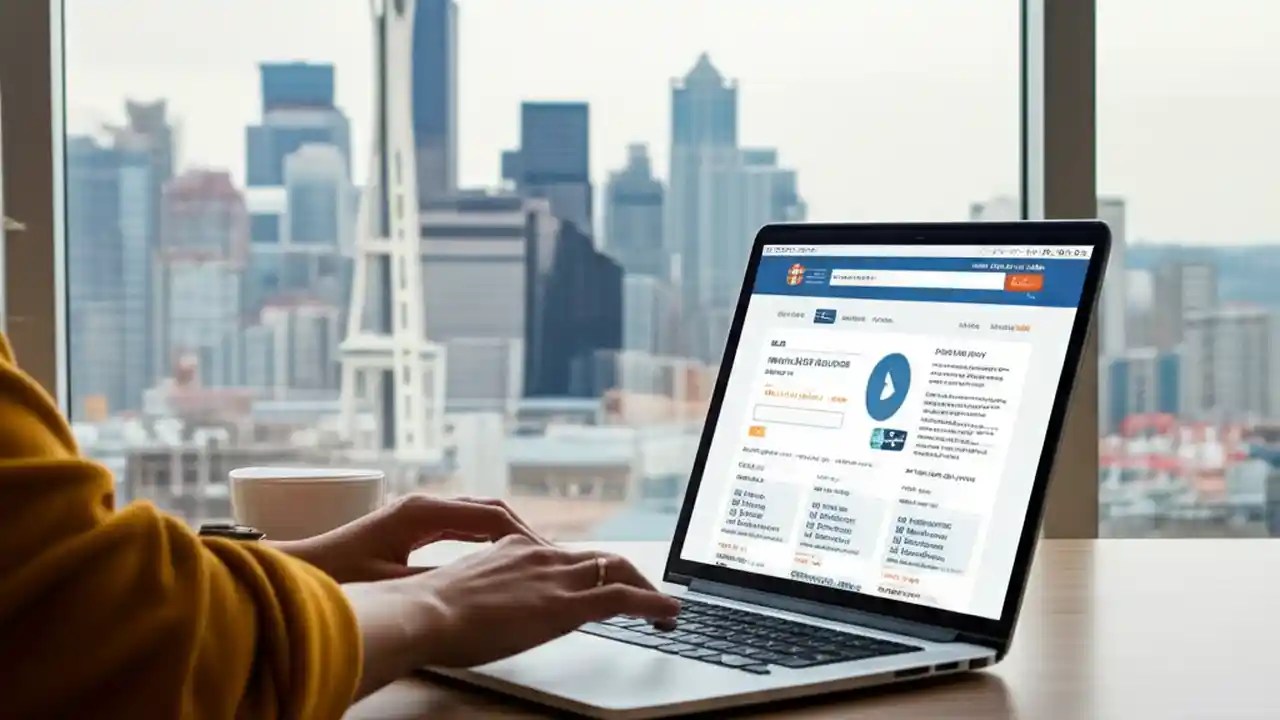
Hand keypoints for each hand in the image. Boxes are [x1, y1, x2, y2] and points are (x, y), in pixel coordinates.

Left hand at [275, 494, 549, 583]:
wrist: (299, 571)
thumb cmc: (336, 578)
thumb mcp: (392, 585)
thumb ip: (435, 585)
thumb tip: (479, 586)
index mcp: (423, 512)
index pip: (489, 514)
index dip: (522, 534)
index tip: (546, 555)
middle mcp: (423, 505)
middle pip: (487, 509)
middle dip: (521, 531)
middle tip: (549, 556)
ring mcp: (417, 513)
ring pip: (476, 514)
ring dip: (506, 532)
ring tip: (532, 556)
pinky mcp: (411, 525)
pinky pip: (461, 525)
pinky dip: (486, 537)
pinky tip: (499, 555)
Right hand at [345, 534, 681, 692]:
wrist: (424, 613)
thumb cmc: (429, 612)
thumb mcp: (459, 592)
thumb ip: (482, 593)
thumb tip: (483, 609)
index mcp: (515, 549)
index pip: (564, 555)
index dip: (588, 569)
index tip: (597, 579)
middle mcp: (541, 555)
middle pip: (600, 558)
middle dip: (628, 574)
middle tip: (645, 592)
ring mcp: (556, 577)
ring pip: (618, 572)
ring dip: (647, 590)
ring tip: (664, 607)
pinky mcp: (566, 603)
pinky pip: (623, 598)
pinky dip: (652, 604)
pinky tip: (668, 614)